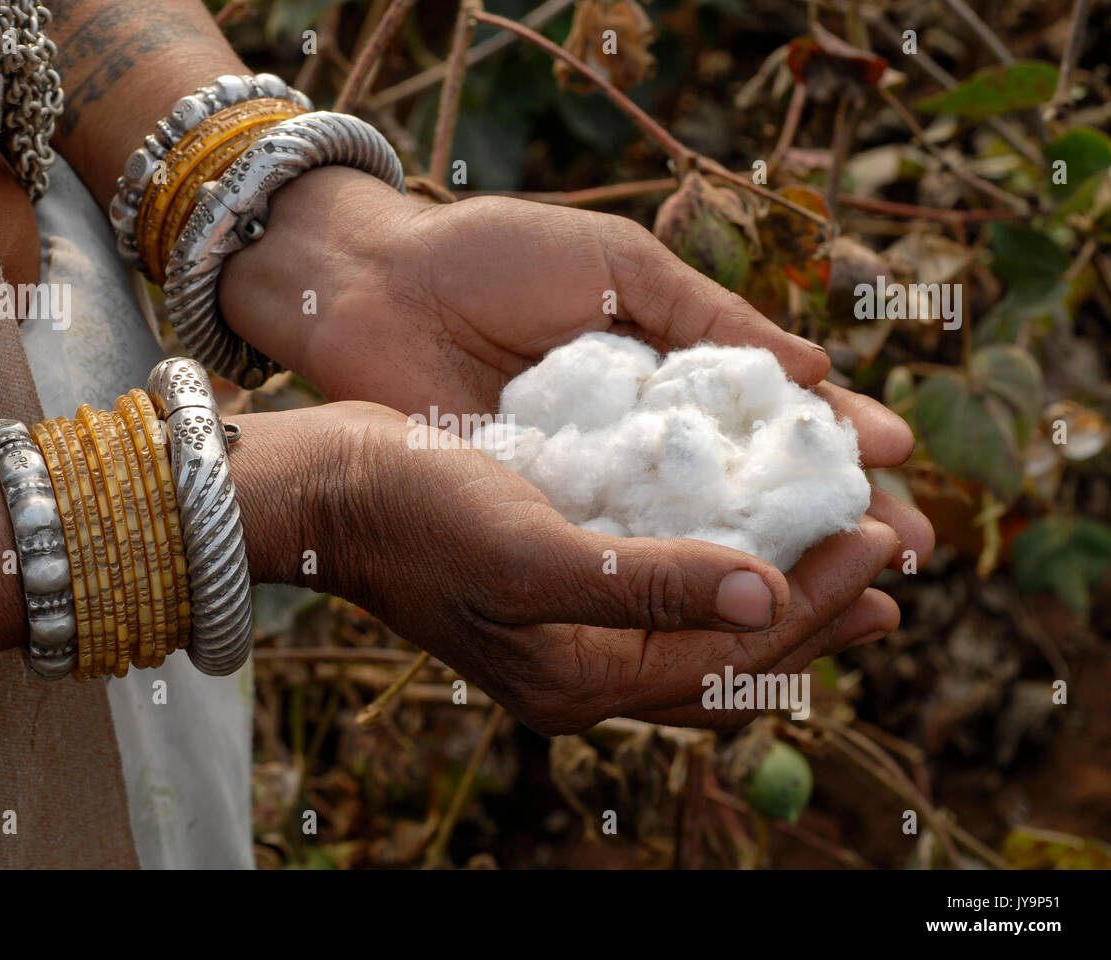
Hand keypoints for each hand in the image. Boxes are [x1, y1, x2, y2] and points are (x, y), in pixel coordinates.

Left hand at [221, 167, 931, 630]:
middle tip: (905, 552)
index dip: (836, 446)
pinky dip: (684, 588)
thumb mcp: (614, 267)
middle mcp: (637, 445)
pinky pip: (625, 567)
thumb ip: (709, 319)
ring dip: (779, 573)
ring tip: (857, 592)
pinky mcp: (541, 527)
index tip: (898, 464)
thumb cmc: (489, 260)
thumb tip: (818, 368)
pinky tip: (749, 606)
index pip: (770, 422)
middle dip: (829, 526)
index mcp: (664, 375)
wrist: (373, 290)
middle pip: (751, 498)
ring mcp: (591, 493)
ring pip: (699, 548)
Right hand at [231, 403, 929, 734]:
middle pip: (727, 659)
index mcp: (579, 683)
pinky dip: (716, 556)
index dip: (813, 607)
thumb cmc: (417, 518)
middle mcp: (581, 669)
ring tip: (840, 548)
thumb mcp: (532, 556)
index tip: (880, 542)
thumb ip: (647, 586)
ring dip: (773, 585)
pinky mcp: (559, 577)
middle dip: (813, 611)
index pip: (728, 664)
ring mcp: (569, 627)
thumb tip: (765, 599)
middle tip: (889, 555)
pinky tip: (745, 518)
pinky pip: (662, 583)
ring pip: (700, 622)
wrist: (331, 485)